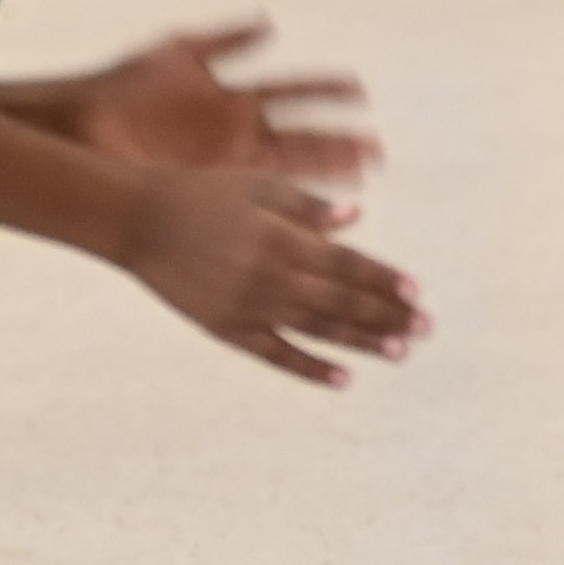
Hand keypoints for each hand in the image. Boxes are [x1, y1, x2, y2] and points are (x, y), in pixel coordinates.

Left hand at [65, 21, 376, 185]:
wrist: (82, 123)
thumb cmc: (125, 86)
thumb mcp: (180, 51)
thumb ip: (227, 39)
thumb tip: (271, 21)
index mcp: (236, 103)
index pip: (296, 95)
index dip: (330, 93)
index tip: (364, 91)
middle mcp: (238, 135)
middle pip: (302, 137)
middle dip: (340, 143)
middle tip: (379, 150)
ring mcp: (224, 163)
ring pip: (285, 168)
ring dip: (323, 173)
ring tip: (361, 178)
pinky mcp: (205, 184)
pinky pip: (250, 193)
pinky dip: (281, 199)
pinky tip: (311, 209)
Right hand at [113, 166, 424, 387]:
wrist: (137, 221)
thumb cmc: (200, 193)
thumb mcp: (255, 185)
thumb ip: (306, 205)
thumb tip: (357, 219)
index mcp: (280, 237)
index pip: (346, 264)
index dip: (384, 279)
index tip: (417, 292)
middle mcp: (269, 276)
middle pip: (340, 301)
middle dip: (387, 315)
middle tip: (425, 328)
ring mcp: (248, 306)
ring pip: (317, 330)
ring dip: (362, 341)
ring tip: (399, 352)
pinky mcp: (226, 328)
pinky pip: (276, 355)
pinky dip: (311, 368)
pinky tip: (343, 379)